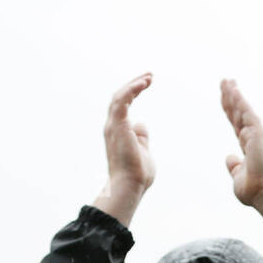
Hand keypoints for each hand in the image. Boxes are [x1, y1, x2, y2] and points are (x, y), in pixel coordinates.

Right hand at [94, 73, 154, 224]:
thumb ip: (142, 137)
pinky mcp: (118, 126)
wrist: (129, 186)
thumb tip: (141, 123)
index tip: (147, 83)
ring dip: (134, 84)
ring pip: (119, 96)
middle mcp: (112, 126)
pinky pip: (122, 101)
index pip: (122, 105)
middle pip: (119, 97)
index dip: (133, 92)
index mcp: (118, 131)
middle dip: (134, 84)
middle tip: (150, 76)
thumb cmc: (137, 174)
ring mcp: (113, 126)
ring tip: (149, 77)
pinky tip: (144, 84)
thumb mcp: (143, 151)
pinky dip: (131, 90)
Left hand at [220, 78, 262, 210]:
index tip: (225, 98)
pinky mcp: (258, 133)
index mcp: (250, 147)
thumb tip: (229, 157)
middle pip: (239, 113)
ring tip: (226, 81)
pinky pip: (246, 112)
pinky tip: (232, 89)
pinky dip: (239, 100)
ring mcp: (257, 134)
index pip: (237, 124)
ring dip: (233, 95)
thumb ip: (234, 166)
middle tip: (225, 82)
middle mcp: (255, 138)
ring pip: (242, 110)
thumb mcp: (239, 176)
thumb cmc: (255, 191)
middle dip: (231, 97)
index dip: (230, 111)